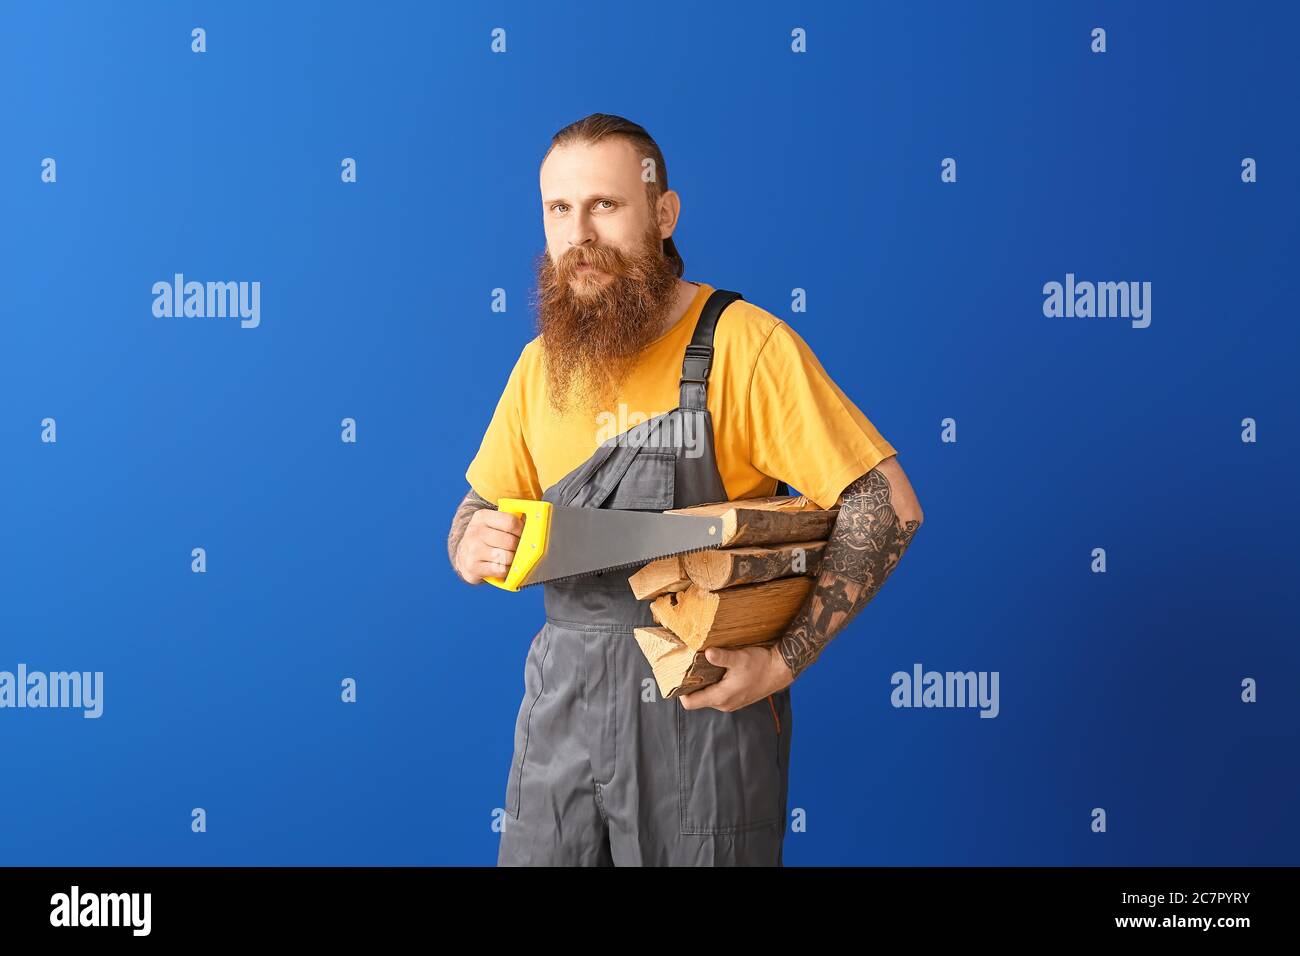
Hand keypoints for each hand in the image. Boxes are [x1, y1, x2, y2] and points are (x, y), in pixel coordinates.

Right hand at [454, 509, 523, 584]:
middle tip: (518, 548)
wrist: (464, 554)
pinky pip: (500, 570)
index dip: (522, 530)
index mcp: (482, 517)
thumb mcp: (493, 523)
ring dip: (513, 559)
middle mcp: (475, 532)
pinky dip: (506, 570)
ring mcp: (473, 551)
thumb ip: (510, 520)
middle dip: (518, 547)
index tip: (522, 534)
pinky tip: (503, 566)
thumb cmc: (486, 538)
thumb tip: (534, 524)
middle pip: (510, 542)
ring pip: (506, 557)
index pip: (510, 522)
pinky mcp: (473, 567)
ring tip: (510, 557)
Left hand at [678, 643, 794, 712]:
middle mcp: (724, 704)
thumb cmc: (760, 665)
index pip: (690, 703)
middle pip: (697, 699)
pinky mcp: (736, 697)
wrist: (780, 670)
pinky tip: (715, 670)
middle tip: (686, 668)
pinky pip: (718, 694)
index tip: (677, 676)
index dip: (680, 692)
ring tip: (699, 667)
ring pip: (708, 696)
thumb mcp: (740, 658)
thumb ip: (722, 657)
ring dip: (702, 684)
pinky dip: (713, 684)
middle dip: (690, 686)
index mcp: (721, 697)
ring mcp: (731, 702)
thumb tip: (708, 652)